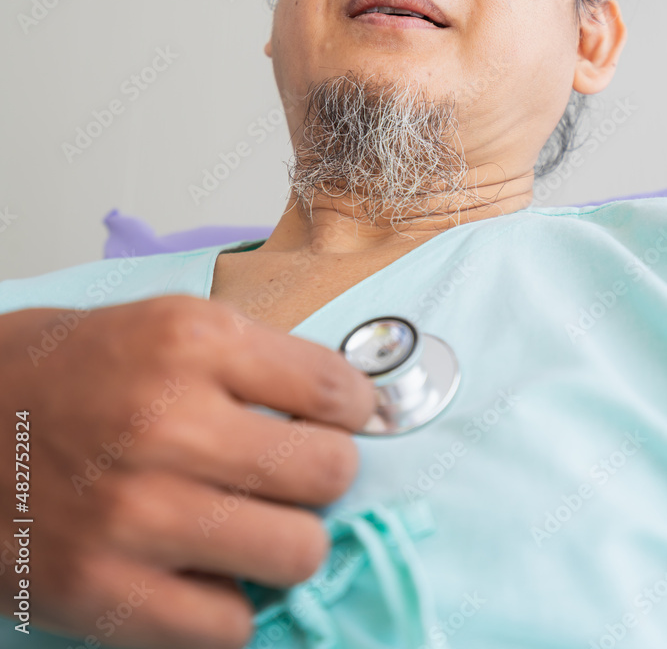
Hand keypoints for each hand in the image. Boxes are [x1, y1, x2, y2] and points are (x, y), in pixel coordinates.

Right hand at [0, 295, 375, 647]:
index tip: (348, 416)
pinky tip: (203, 570)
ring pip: (298, 553)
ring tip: (251, 522)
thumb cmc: (60, 370)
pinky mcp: (105, 593)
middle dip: (324, 472)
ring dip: (287, 541)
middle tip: (293, 471)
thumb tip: (337, 402)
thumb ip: (248, 358)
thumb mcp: (157, 322)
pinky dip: (230, 604)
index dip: (355, 406)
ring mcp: (137, 514)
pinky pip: (231, 627)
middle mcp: (168, 422)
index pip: (331, 386)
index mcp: (188, 340)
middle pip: (328, 472)